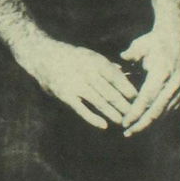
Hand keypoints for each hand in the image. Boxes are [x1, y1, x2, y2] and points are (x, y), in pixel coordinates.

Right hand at [19, 35, 137, 129]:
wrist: (41, 55)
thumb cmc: (70, 56)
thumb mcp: (88, 55)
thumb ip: (105, 65)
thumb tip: (125, 73)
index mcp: (94, 61)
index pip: (117, 78)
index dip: (128, 90)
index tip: (138, 99)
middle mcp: (86, 72)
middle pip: (110, 92)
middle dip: (124, 105)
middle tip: (134, 115)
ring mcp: (75, 83)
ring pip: (99, 102)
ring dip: (112, 113)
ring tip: (122, 121)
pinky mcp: (64, 94)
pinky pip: (81, 109)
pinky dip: (93, 118)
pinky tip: (103, 125)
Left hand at [119, 23, 179, 134]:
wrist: (175, 39)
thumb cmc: (153, 42)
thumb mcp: (140, 45)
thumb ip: (131, 54)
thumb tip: (121, 59)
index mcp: (162, 72)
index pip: (147, 98)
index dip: (135, 112)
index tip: (124, 122)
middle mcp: (173, 84)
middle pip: (156, 111)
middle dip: (141, 124)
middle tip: (127, 132)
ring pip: (164, 113)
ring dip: (148, 124)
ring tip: (133, 131)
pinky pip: (169, 110)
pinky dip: (157, 118)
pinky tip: (145, 123)